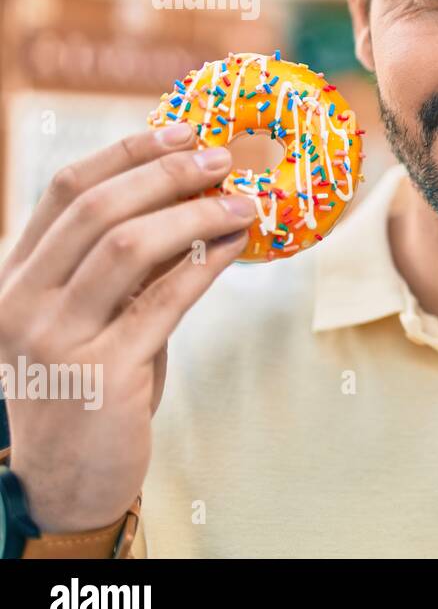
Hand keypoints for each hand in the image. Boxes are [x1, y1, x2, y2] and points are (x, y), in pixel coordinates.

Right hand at [0, 124, 254, 531]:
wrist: (69, 479)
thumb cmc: (92, 387)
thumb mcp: (94, 316)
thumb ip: (128, 266)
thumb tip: (194, 200)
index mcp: (15, 278)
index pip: (64, 191)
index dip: (128, 152)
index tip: (183, 130)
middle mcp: (23, 302)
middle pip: (95, 209)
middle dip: (165, 173)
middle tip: (223, 158)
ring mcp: (55, 338)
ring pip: (126, 247)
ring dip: (194, 214)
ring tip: (244, 201)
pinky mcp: (102, 372)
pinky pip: (163, 300)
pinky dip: (205, 265)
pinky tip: (237, 247)